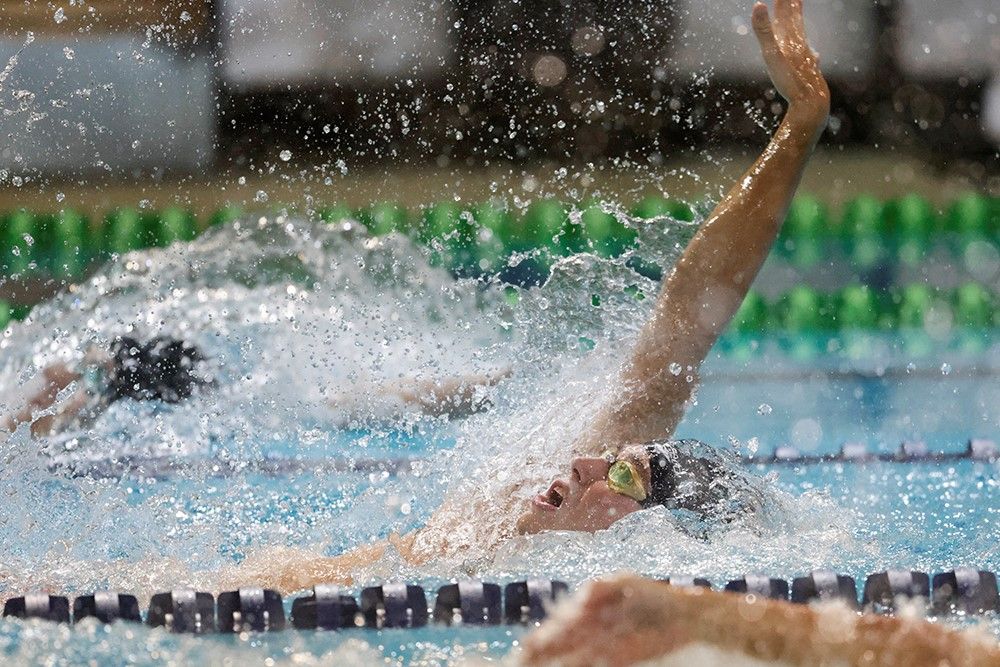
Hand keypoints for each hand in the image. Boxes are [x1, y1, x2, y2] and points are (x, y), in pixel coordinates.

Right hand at [752, 0, 829, 121]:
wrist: (811, 103)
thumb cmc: (791, 80)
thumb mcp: (772, 55)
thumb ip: (764, 32)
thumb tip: (758, 4)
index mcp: (792, 41)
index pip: (786, 17)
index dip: (783, 4)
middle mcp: (802, 48)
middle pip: (796, 25)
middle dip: (793, 11)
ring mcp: (808, 61)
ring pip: (804, 41)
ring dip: (801, 31)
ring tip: (802, 24)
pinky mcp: (812, 73)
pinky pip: (811, 59)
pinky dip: (811, 54)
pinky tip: (815, 56)